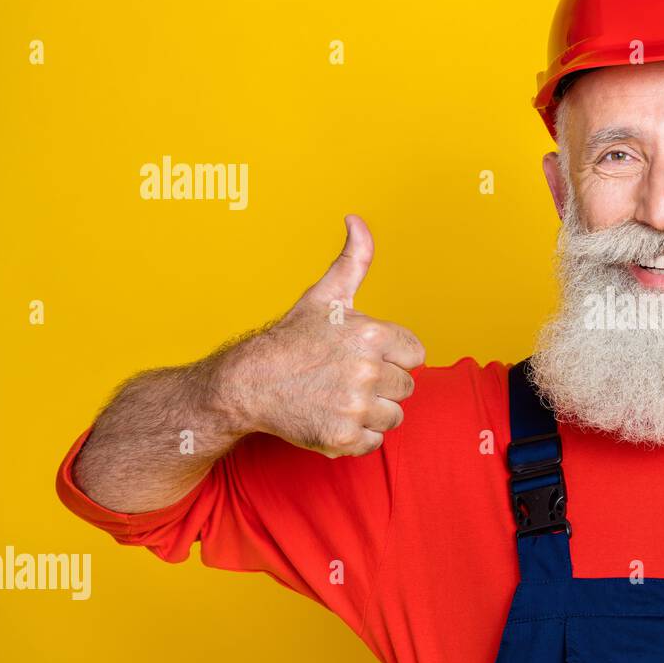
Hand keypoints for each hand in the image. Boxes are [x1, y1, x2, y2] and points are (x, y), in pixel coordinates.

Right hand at [228, 214, 425, 456]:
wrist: (248, 383)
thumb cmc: (291, 339)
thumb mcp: (325, 295)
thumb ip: (353, 259)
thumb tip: (356, 219)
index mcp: (372, 335)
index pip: (415, 355)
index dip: (391, 356)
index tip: (362, 355)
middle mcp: (367, 370)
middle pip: (405, 387)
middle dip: (380, 384)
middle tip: (343, 377)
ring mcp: (355, 406)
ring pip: (393, 416)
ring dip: (371, 412)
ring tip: (337, 396)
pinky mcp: (342, 437)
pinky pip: (373, 442)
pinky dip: (356, 436)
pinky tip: (331, 416)